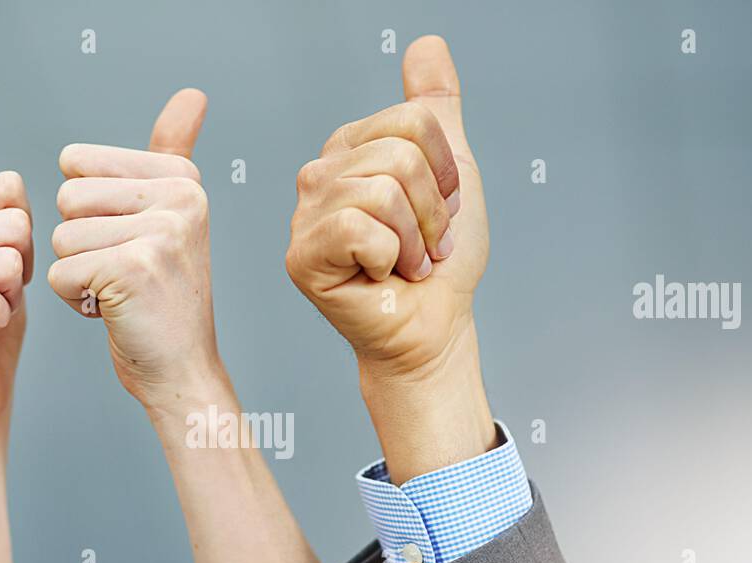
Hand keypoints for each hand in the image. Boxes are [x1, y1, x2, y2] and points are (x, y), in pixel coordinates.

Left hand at [47, 89, 218, 410]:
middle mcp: (179, 199)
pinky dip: (75, 300)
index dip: (87, 211)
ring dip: (77, 272)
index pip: (78, 165)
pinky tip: (113, 311)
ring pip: (62, 236)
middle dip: (78, 242)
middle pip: (66, 198)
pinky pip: (61, 273)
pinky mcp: (133, 270)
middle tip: (122, 272)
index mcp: (182, 177)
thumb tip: (193, 94)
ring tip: (120, 292)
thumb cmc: (163, 300)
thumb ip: (172, 151)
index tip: (130, 241)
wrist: (181, 371)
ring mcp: (160, 233)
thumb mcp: (170, 216)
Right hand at [285, 36, 494, 480]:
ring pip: (382, 191)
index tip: (437, 212)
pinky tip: (380, 276)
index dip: (444, 171)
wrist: (433, 327)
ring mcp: (304, 217)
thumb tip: (426, 45)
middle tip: (421, 245)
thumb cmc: (438, 264)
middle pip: (398, 155)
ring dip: (414, 238)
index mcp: (348, 150)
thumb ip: (434, 108)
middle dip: (431, 210)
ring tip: (403, 262)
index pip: (411, 121)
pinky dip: (390, 258)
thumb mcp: (450, 172)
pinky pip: (361, 228)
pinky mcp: (302, 257)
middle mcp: (319, 176)